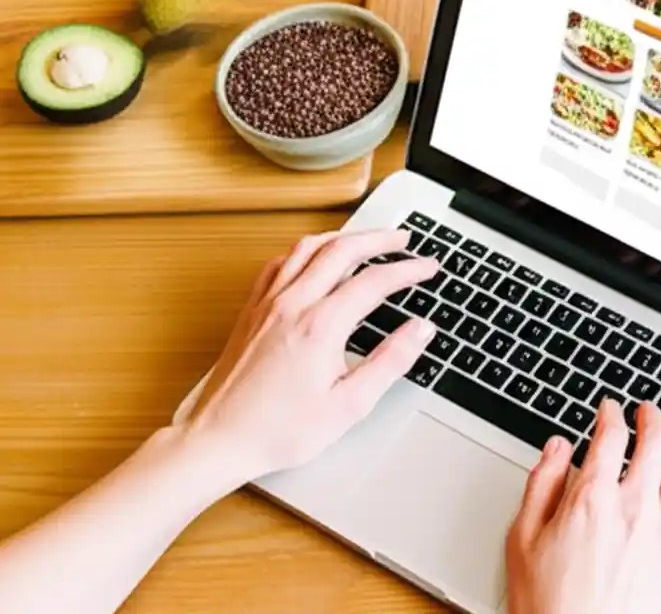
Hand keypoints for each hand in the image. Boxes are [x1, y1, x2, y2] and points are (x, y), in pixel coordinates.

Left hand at [174, 229, 438, 483]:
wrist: (219, 438)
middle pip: (341, 249)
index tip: (427, 268)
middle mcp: (292, 304)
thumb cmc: (279, 429)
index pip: (374, 281)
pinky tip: (313, 257)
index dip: (407, 270)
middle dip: (378, 238)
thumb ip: (390, 361)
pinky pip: (280, 263)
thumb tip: (420, 330)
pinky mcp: (251, 310)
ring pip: (307, 247)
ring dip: (342, 237)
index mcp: (320, 326)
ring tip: (365, 239)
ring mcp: (267, 303)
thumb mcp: (349, 405)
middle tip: (403, 239)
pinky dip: (304, 251)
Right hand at [505, 400, 660, 613]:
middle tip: (647, 412)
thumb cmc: (551, 607)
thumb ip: (541, 485)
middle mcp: (635, 508)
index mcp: (592, 500)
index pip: (610, 437)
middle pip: (656, 442)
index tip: (609, 409)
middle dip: (652, 417)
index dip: (610, 414)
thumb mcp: (522, 541)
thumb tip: (557, 448)